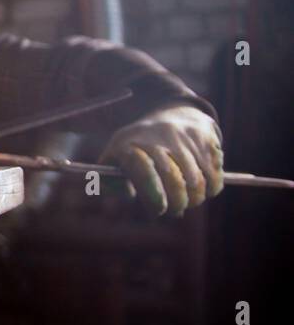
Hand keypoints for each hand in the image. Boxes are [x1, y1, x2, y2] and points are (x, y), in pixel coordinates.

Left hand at [98, 104, 223, 216]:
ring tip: (187, 200)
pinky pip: (215, 176)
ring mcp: (185, 138)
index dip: (153, 196)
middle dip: (176, 203)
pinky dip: (211, 189)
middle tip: (174, 210)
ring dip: (194, 198)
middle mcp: (159, 138)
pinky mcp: (207, 140)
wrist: (173, 114)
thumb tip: (130, 195)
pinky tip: (202, 188)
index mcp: (132, 144)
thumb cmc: (138, 146)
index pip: (143, 171)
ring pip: (197, 182)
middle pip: (174, 179)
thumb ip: (110, 181)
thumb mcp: (114, 157)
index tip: (159, 209)